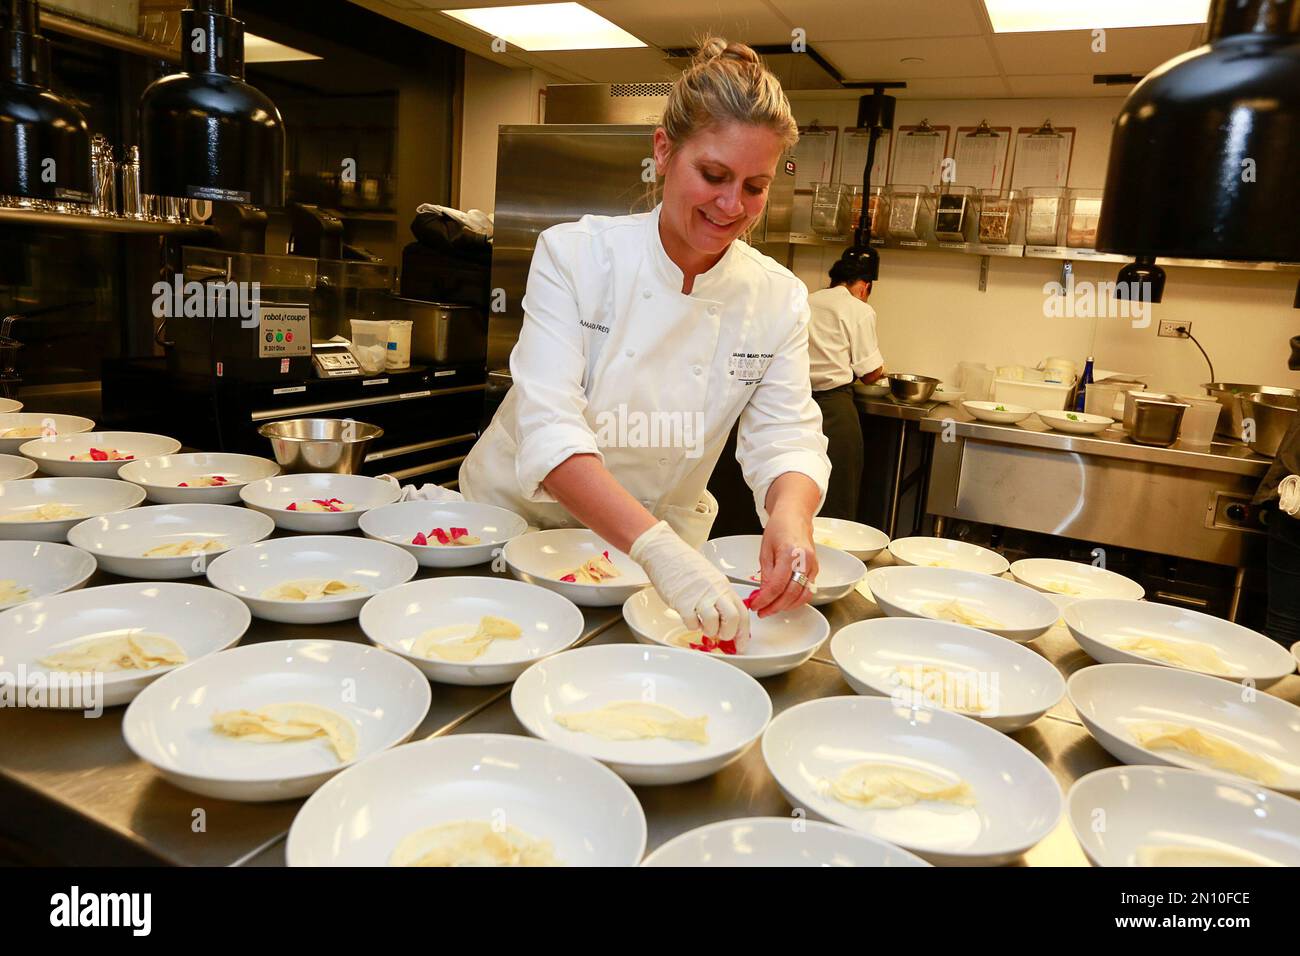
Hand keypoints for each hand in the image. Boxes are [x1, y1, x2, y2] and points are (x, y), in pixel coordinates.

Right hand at [630, 521, 750, 648]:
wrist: (664, 552)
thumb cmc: (684, 564)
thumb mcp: (710, 578)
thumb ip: (719, 596)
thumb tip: (724, 617)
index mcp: (723, 586)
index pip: (742, 613)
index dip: (743, 633)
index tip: (741, 644)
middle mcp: (715, 591)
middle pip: (732, 619)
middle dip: (728, 634)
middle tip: (720, 636)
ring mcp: (699, 596)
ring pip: (713, 624)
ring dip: (709, 631)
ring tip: (702, 625)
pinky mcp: (683, 601)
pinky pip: (692, 623)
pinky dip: (692, 625)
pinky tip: (689, 617)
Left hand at [747, 505, 818, 617]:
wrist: (795, 516)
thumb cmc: (779, 528)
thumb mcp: (765, 550)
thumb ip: (766, 574)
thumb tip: (763, 594)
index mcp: (790, 553)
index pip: (777, 585)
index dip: (765, 599)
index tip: (755, 605)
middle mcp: (805, 560)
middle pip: (791, 594)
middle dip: (775, 607)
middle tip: (762, 612)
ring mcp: (813, 565)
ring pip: (803, 596)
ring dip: (786, 606)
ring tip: (771, 608)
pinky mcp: (816, 569)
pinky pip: (807, 590)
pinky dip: (796, 600)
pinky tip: (784, 601)